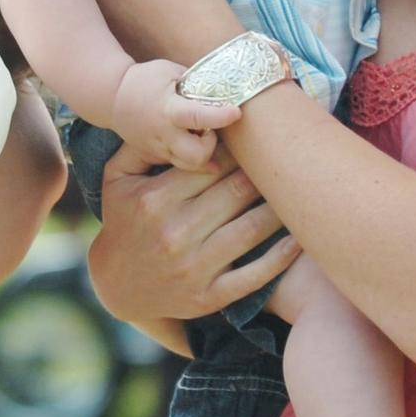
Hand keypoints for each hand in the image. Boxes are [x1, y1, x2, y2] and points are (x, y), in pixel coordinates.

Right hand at [87, 141, 298, 324]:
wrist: (116, 285)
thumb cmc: (122, 222)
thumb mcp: (115, 178)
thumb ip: (140, 145)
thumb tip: (173, 119)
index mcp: (156, 199)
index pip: (210, 165)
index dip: (237, 149)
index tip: (255, 139)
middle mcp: (175, 233)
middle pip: (236, 192)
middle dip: (263, 173)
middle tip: (286, 159)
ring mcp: (194, 267)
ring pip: (251, 230)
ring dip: (279, 209)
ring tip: (298, 191)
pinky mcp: (209, 297)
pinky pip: (253, 275)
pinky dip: (280, 258)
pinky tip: (299, 239)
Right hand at [111, 59, 239, 167]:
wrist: (111, 96)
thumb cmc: (146, 79)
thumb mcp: (171, 72)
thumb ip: (196, 85)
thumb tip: (226, 93)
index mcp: (168, 109)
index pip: (197, 116)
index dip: (220, 116)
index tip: (235, 112)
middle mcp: (163, 133)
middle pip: (196, 156)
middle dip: (210, 145)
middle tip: (208, 129)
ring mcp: (158, 148)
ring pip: (190, 166)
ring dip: (202, 153)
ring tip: (199, 135)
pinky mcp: (156, 156)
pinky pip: (181, 165)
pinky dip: (193, 159)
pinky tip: (196, 144)